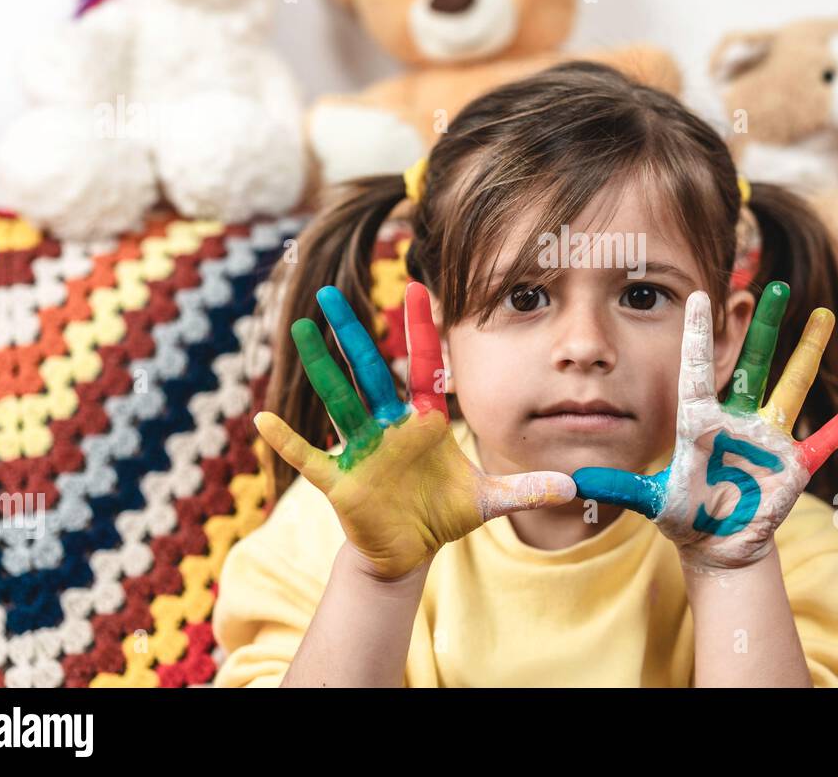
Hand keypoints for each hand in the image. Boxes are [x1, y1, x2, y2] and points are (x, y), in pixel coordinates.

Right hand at [254, 282, 576, 579]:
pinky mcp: (342, 481)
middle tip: (327, 292)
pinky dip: (290, 440)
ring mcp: (362, 450)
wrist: (410, 550)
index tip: (417, 286)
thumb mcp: (489, 500)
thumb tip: (572, 484)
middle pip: (369, 371)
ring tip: (297, 330)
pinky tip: (265, 419)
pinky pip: (312, 457)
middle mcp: (389, 427)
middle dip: (351, 332)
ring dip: (319, 368)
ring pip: (338, 401)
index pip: (424, 365)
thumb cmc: (443, 514)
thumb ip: (527, 488)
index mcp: (424, 420)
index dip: (421, 329)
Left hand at [573, 283, 837, 570]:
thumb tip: (576, 480)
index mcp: (701, 421)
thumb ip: (619, 486)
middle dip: (763, 326)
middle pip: (753, 363)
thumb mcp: (651, 499)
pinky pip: (823, 442)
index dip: (699, 334)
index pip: (699, 369)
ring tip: (825, 315)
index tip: (698, 294)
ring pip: (791, 386)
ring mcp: (767, 439)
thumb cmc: (684, 514)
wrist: (716, 543)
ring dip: (808, 353)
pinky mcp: (792, 465)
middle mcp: (737, 419)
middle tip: (773, 286)